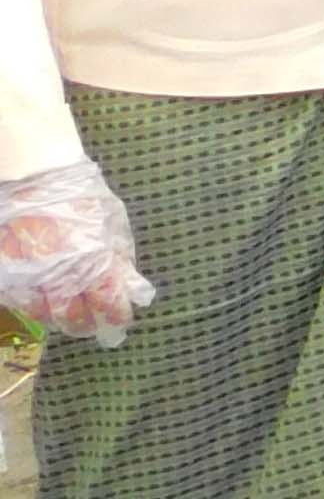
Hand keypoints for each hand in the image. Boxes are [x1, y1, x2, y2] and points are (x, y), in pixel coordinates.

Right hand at [0, 160, 156, 345]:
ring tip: (64, 310)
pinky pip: (17, 300)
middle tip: (90, 323)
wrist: (34, 175)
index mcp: (94, 262)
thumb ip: (121, 260)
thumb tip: (135, 292)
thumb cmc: (80, 196)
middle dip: (84, 323)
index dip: (115, 318)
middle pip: (72, 318)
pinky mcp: (4, 273)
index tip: (119, 323)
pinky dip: (30, 303)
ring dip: (56, 316)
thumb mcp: (112, 224)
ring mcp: (27, 276)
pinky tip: (39, 297)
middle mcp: (59, 274)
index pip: (108, 305)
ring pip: (41, 314)